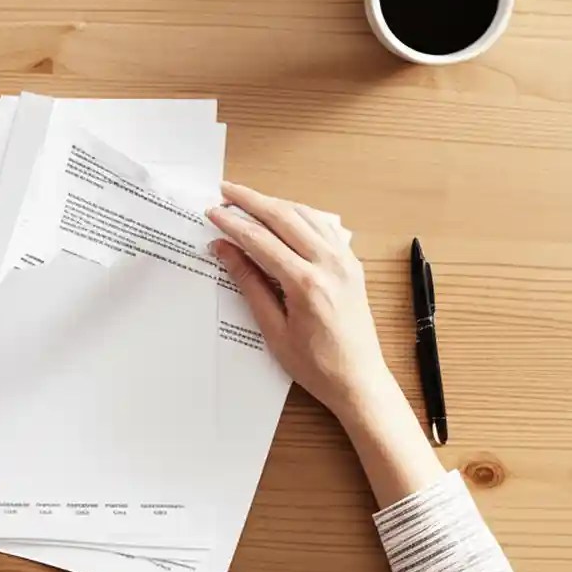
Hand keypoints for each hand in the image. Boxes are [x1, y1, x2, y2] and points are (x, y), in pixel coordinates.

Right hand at [207, 181, 393, 419]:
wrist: (359, 380)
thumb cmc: (316, 365)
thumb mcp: (274, 329)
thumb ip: (250, 284)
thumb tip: (225, 251)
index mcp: (306, 284)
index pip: (260, 240)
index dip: (233, 224)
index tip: (213, 213)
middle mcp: (329, 264)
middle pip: (283, 217)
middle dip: (251, 201)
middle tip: (225, 191)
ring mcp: (345, 261)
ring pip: (306, 215)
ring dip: (275, 203)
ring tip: (249, 199)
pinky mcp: (352, 264)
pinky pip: (324, 227)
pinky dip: (300, 214)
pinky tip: (284, 214)